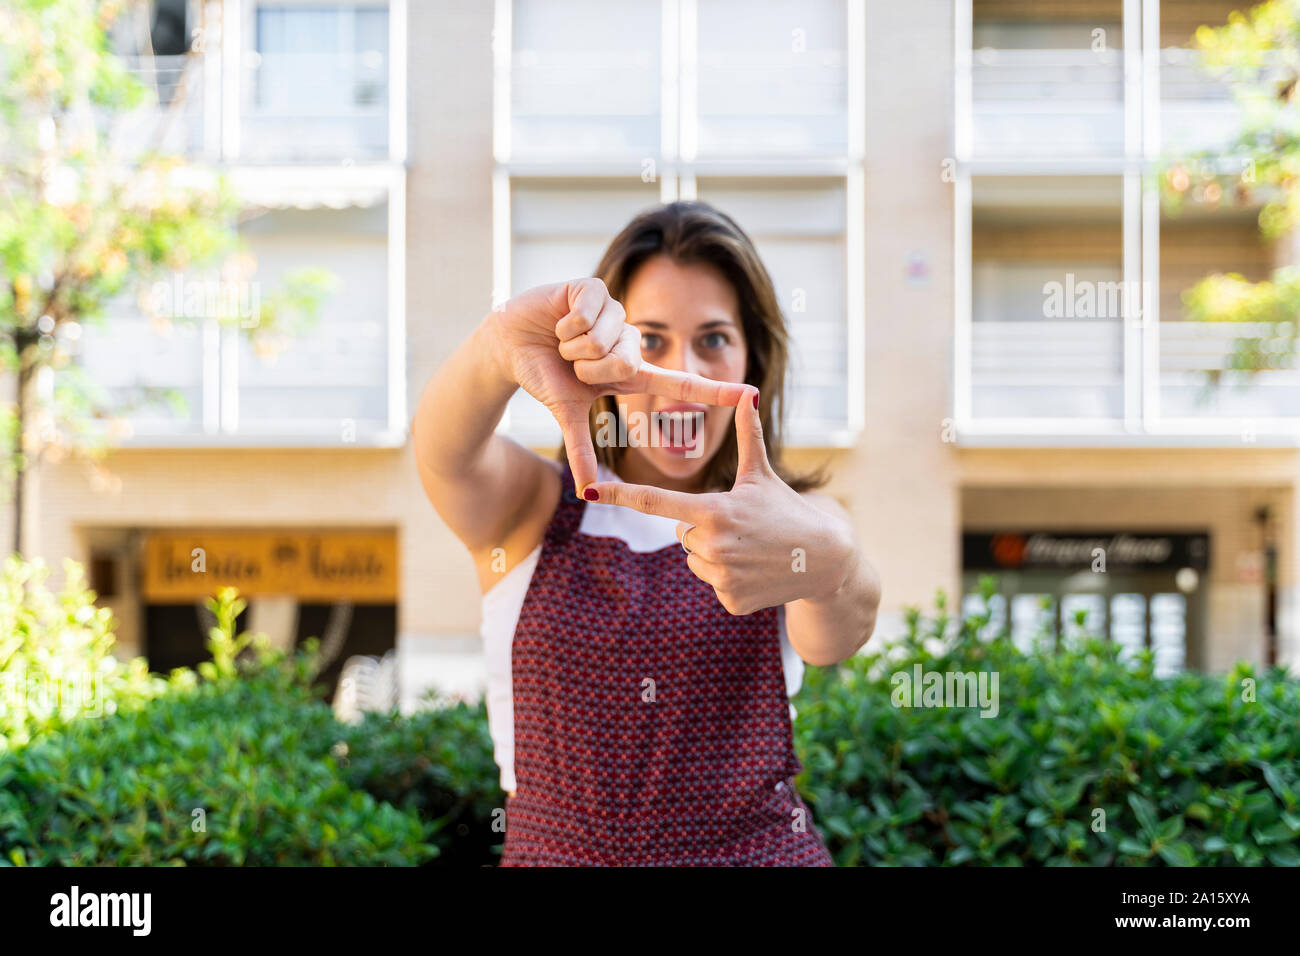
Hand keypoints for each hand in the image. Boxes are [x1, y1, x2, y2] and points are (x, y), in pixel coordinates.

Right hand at [489, 278, 750, 492]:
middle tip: (571, 361)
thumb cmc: (544, 376)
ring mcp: (615, 313)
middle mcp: (630, 340)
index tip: (753, 396)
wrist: (510, 345)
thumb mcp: (567, 412)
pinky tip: (558, 318)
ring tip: (562, 340)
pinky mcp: (594, 288)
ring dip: (574, 345)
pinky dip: (566, 322)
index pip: (683, 382)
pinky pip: (589, 312)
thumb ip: (581, 449)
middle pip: (626, 362)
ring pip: (605, 338)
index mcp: (632, 371)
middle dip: (589, 367)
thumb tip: (586, 492)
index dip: (718, 390)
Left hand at [584, 387, 853, 615]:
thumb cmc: (788, 510)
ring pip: (695, 560)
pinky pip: (713, 585)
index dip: (619, 495)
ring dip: (715, 555)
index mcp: (714, 511)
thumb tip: (748, 393)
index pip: (655, 502)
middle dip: (704, 529)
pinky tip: (756, 571)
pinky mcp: (731, 601)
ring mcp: (722, 577)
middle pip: (682, 534)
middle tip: (741, 527)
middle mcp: (713, 545)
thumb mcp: (761, 475)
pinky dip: (731, 579)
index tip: (587, 491)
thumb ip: (747, 436)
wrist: (825, 559)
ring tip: (750, 549)